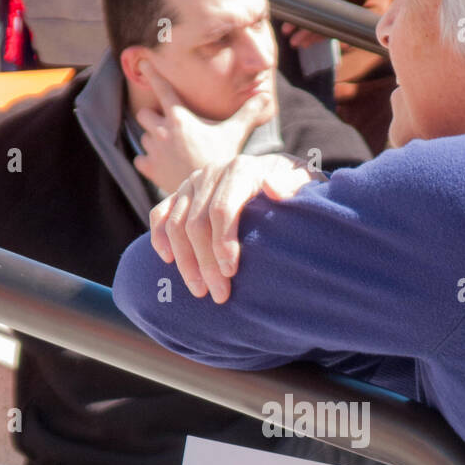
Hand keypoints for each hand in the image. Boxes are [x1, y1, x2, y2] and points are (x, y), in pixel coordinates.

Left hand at [133, 63, 274, 194]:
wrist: (210, 193)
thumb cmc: (221, 160)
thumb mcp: (235, 134)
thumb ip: (248, 113)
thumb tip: (266, 96)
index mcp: (180, 118)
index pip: (162, 88)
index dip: (151, 73)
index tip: (143, 63)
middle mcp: (162, 131)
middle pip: (143, 114)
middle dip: (153, 117)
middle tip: (167, 126)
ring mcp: (154, 151)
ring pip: (143, 137)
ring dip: (153, 140)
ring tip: (170, 149)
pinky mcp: (150, 169)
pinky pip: (140, 159)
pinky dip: (148, 161)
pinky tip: (161, 164)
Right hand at [150, 154, 315, 302]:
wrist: (279, 174)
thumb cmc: (296, 187)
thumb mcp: (306, 181)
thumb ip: (294, 184)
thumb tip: (273, 188)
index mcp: (242, 169)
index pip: (223, 209)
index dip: (223, 243)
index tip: (231, 273)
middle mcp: (212, 172)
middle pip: (197, 222)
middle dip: (206, 263)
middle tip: (220, 295)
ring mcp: (193, 183)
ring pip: (175, 224)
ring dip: (185, 262)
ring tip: (200, 291)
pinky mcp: (181, 194)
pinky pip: (160, 215)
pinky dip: (158, 237)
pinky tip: (168, 261)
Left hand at [283, 0, 353, 49]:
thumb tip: (287, 12)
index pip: (307, 11)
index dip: (297, 23)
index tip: (286, 31)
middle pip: (319, 22)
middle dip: (305, 35)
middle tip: (293, 43)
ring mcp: (340, 1)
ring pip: (328, 25)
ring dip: (315, 37)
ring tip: (302, 45)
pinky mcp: (343, 3)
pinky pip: (333, 21)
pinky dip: (324, 30)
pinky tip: (314, 38)